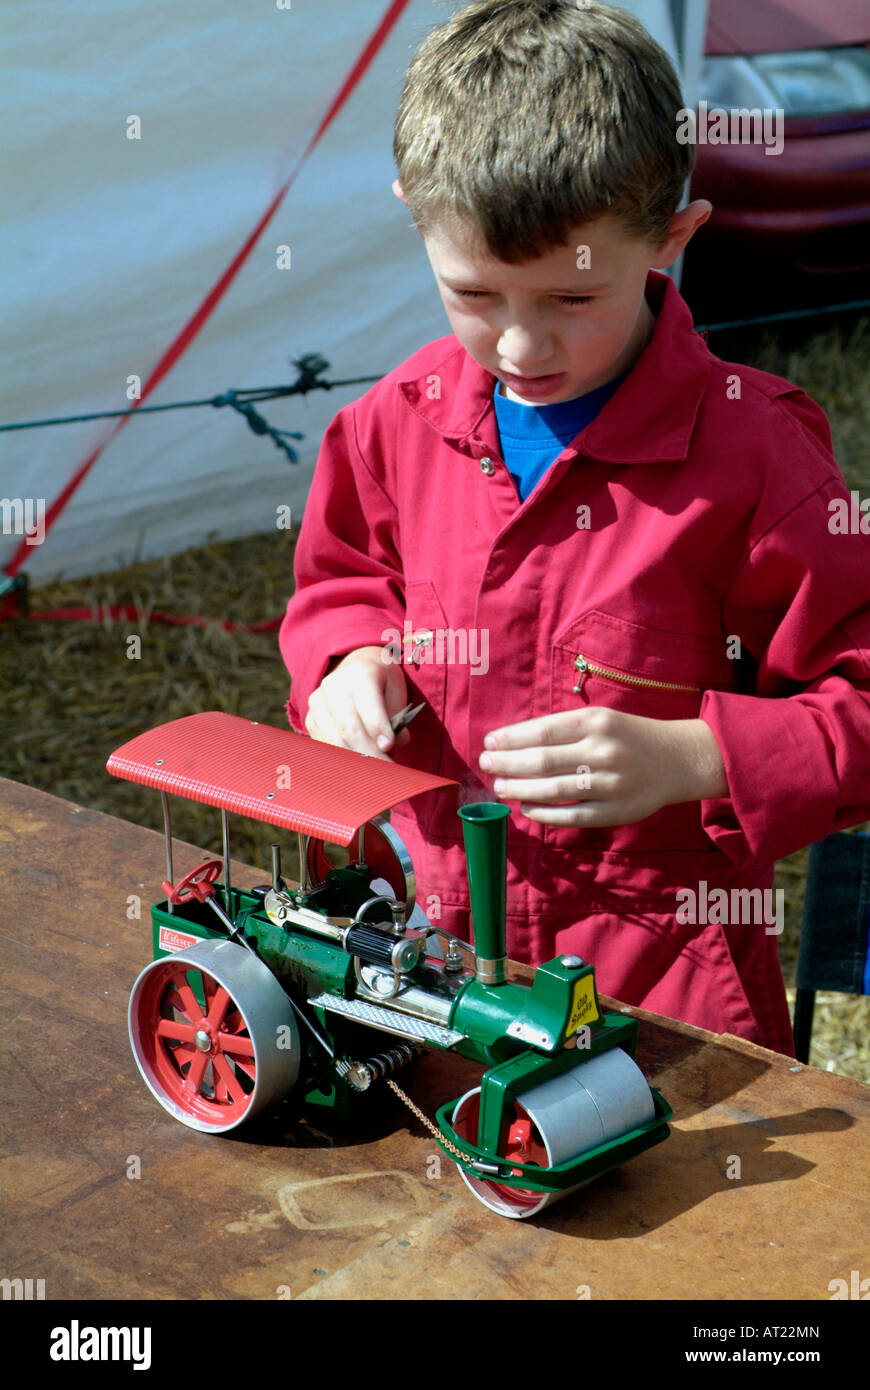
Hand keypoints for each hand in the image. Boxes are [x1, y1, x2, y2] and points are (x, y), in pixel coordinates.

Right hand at [305, 645, 410, 759]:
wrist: (355, 668)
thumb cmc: (380, 684)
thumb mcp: (396, 691)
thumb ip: (397, 715)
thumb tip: (398, 741)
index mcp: (360, 674)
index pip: (368, 706)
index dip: (378, 729)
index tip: (389, 747)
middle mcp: (334, 686)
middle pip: (349, 728)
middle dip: (369, 752)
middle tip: (386, 769)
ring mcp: (318, 703)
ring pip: (334, 740)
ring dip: (355, 759)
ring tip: (374, 771)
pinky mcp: (310, 719)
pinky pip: (324, 745)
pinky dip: (341, 758)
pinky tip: (356, 765)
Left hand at [478, 707, 727, 826]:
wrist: (677, 759)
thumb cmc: (628, 737)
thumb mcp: (601, 719)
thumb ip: (564, 729)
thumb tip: (515, 742)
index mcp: (596, 723)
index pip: (542, 731)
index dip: (511, 738)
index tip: (489, 742)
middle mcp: (602, 751)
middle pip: (542, 761)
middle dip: (507, 763)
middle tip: (486, 764)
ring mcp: (610, 783)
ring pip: (552, 789)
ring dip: (519, 788)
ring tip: (500, 786)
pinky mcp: (616, 811)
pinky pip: (571, 815)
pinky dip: (544, 812)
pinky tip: (526, 807)